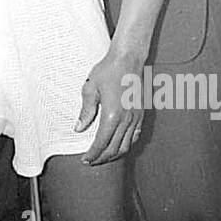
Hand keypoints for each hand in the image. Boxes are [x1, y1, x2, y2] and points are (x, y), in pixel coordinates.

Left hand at [76, 39, 146, 164]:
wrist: (128, 59)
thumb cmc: (108, 70)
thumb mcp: (90, 88)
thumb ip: (86, 111)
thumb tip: (79, 128)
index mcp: (112, 114)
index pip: (102, 143)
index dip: (93, 154)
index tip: (85, 159)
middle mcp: (127, 119)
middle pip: (114, 148)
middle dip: (101, 158)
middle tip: (91, 161)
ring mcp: (136, 118)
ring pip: (126, 145)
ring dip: (114, 154)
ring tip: (102, 157)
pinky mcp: (141, 114)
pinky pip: (135, 137)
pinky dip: (126, 145)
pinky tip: (118, 146)